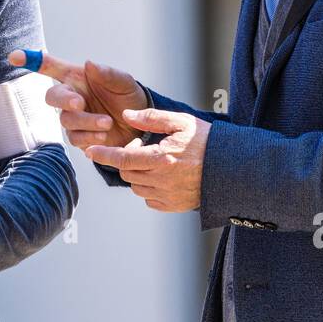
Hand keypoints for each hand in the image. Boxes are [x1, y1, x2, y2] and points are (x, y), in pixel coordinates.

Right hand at [7, 49, 146, 154]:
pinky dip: (90, 137)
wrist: (141, 127)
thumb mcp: (124, 83)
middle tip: (80, 103)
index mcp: (78, 78)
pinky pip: (76, 139)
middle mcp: (71, 96)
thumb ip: (108, 73)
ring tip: (107, 123)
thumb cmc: (129, 98)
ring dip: (86, 121)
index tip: (14, 57)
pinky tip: (104, 136)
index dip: (31, 61)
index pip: (50, 67)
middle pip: (52, 96)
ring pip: (66, 120)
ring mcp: (74, 118)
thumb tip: (89, 63)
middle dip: (64, 99)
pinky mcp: (80, 137)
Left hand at [84, 108, 208, 211]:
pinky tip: (163, 176)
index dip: (103, 155)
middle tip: (141, 146)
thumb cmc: (206, 142)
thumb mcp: (181, 122)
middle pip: (127, 173)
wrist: (233, 169)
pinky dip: (149, 188)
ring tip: (154, 160)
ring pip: (136, 187)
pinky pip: (149, 199)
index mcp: (161, 158)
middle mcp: (162, 180)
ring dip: (137, 174)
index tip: (89, 151)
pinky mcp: (174, 206)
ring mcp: (168, 196)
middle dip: (127, 159)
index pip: (123, 158)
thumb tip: (127, 115)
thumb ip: (152, 118)